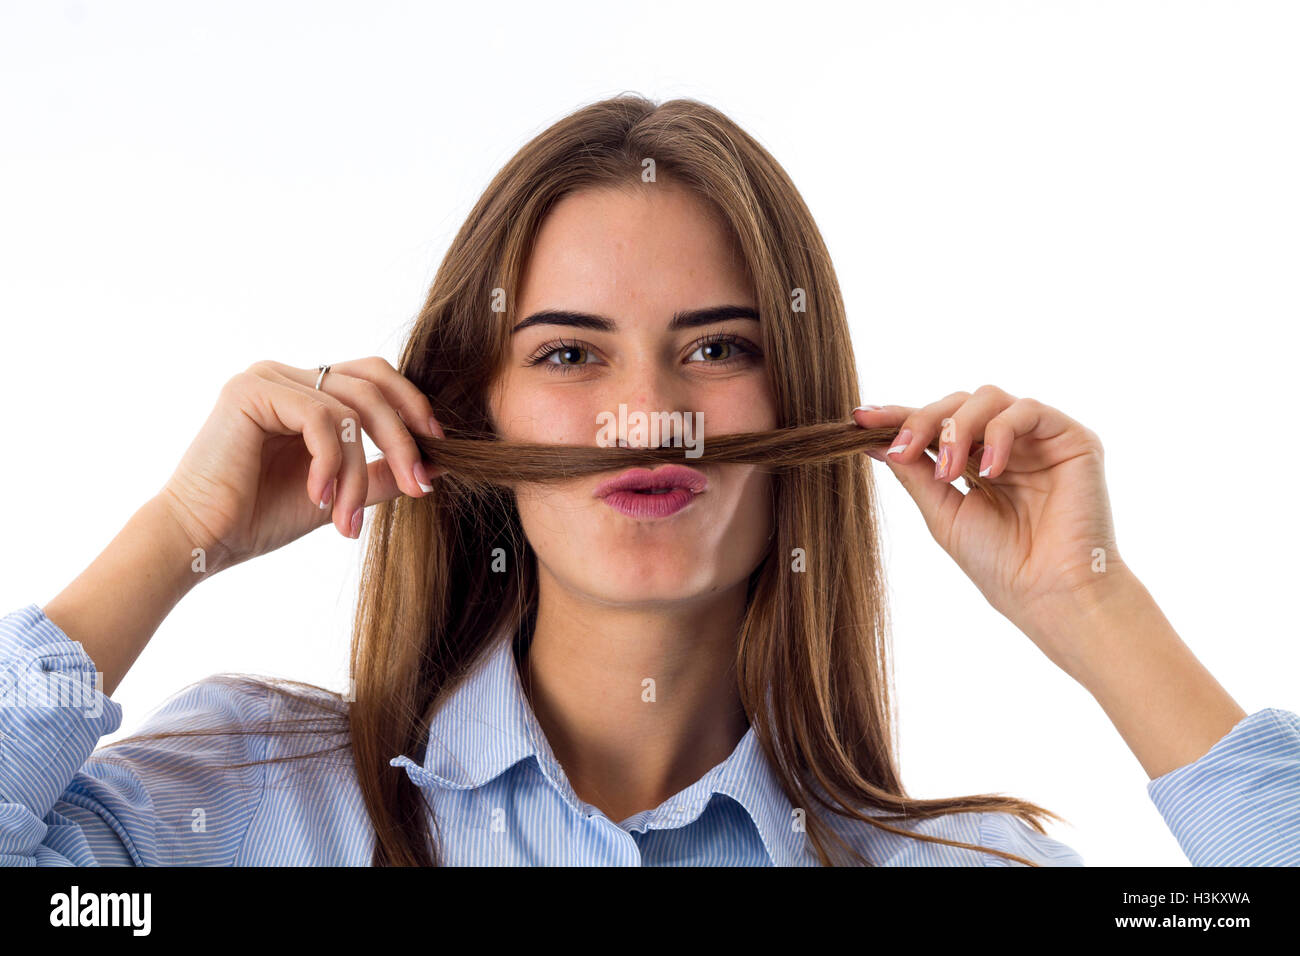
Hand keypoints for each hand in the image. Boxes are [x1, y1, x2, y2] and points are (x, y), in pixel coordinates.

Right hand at [158, 357, 445, 575]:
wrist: (200, 540)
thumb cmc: (258, 518)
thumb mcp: (339, 492)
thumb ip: (380, 473)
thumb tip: (439, 463)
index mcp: (306, 392)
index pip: (375, 379)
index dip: (412, 407)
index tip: (438, 451)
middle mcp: (287, 375)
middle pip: (372, 385)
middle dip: (403, 436)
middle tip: (420, 484)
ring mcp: (268, 377)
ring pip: (350, 410)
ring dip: (357, 472)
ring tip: (346, 519)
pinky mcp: (251, 390)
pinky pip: (321, 418)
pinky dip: (330, 463)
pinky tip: (317, 498)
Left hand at [854, 386, 1125, 669]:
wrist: (1051, 595)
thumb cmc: (1002, 565)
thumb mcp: (944, 514)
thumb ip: (916, 474)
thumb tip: (876, 441)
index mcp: (976, 463)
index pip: (933, 426)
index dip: (897, 417)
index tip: (859, 419)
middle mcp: (1007, 445)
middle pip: (956, 404)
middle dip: (922, 421)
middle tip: (903, 450)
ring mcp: (1038, 439)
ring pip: (988, 397)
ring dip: (959, 427)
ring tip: (950, 471)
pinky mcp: (1071, 438)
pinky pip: (1027, 410)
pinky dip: (1000, 433)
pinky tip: (990, 471)